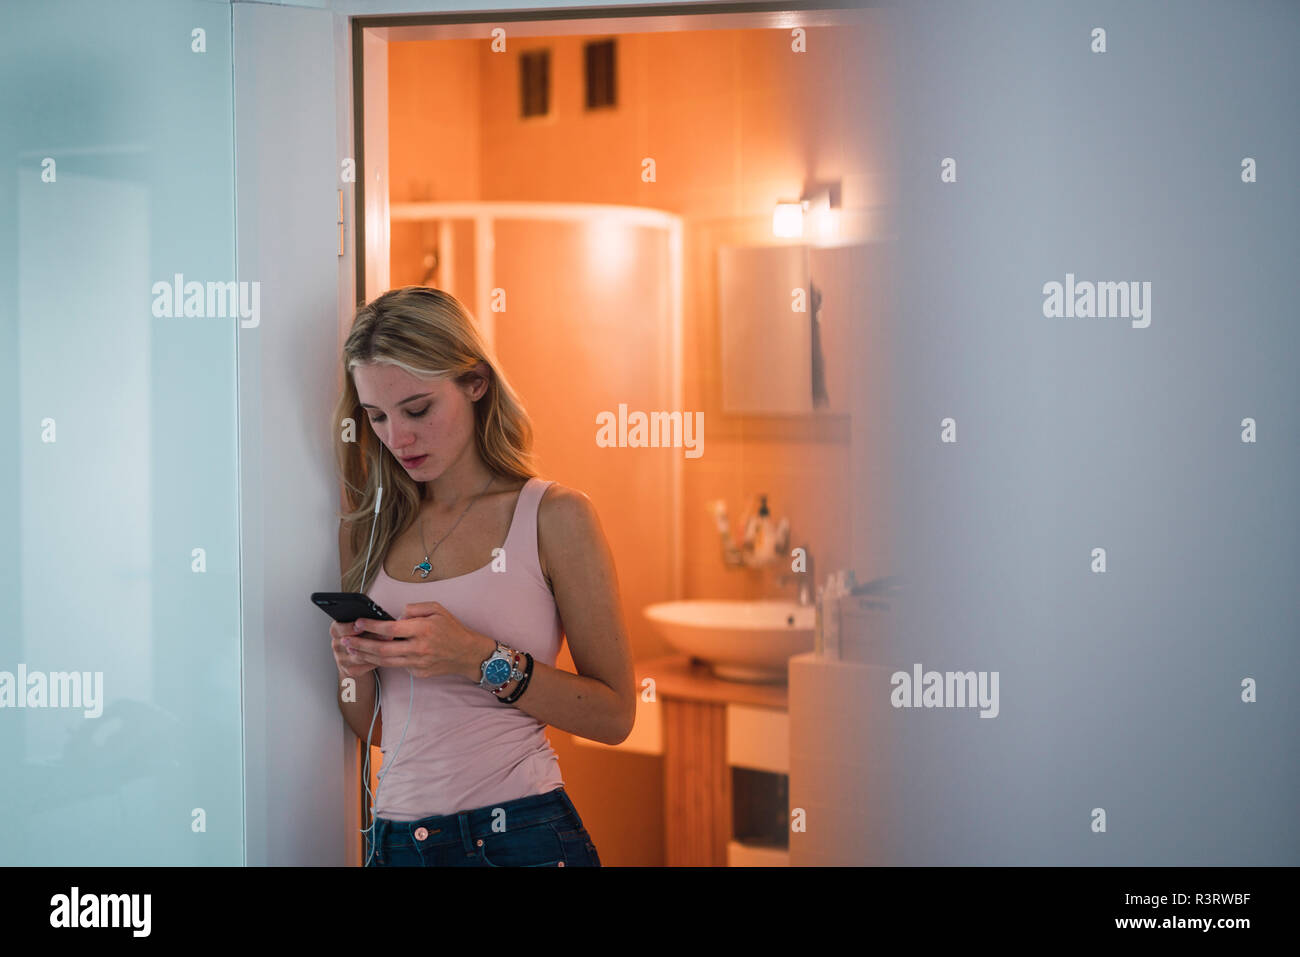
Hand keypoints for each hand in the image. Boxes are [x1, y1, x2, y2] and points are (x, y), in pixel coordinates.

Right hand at [330, 618, 384, 678]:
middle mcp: (336, 645)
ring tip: (392, 645)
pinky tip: (387, 656)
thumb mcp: (359, 626)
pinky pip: (365, 665)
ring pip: (360, 655)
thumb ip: (366, 621)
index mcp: (336, 630)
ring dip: (377, 650)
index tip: (361, 626)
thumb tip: (380, 617)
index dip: (350, 627)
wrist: (354, 659)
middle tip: (387, 634)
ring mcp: (342, 659)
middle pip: (352, 642)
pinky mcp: (351, 670)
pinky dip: (377, 660)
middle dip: (371, 638)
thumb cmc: (361, 637)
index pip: (339, 628)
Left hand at [348, 602, 495, 681]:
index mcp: (422, 629)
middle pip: (382, 649)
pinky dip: (383, 662)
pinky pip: (398, 666)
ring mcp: (418, 662)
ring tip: (352, 651)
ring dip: (366, 657)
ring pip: (385, 661)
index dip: (371, 625)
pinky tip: (371, 657)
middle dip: (360, 645)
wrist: (467, 653)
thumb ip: (414, 608)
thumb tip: (396, 615)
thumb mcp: (437, 609)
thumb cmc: (452, 628)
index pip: (390, 627)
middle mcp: (419, 647)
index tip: (358, 622)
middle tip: (345, 641)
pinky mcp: (419, 672)